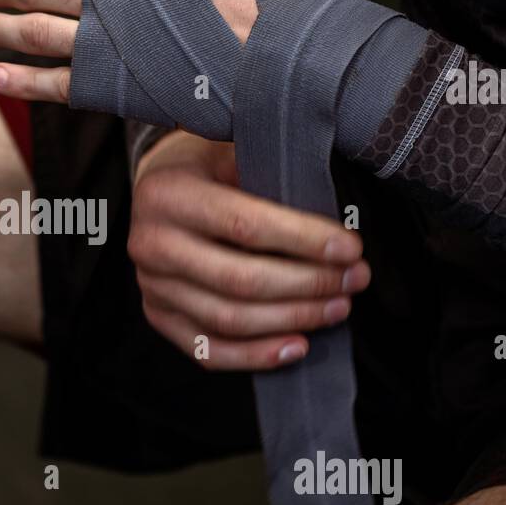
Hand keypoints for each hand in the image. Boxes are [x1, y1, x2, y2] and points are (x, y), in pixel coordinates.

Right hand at [129, 130, 369, 369]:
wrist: (159, 188)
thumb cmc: (208, 165)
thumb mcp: (234, 149)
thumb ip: (273, 178)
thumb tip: (334, 225)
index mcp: (168, 195)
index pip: (245, 226)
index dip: (304, 241)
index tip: (350, 248)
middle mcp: (151, 244)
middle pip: (240, 281)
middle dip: (308, 284)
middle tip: (354, 279)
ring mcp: (152, 286)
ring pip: (230, 320)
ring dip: (293, 319)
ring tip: (338, 307)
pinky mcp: (159, 316)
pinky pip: (209, 352)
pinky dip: (257, 356)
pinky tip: (297, 346)